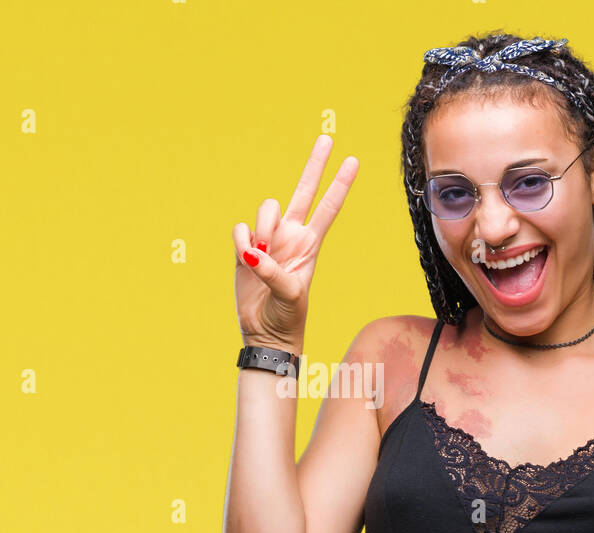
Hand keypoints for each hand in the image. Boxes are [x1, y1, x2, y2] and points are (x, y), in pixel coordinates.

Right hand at [232, 134, 358, 352]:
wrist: (265, 333)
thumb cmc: (287, 316)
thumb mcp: (290, 295)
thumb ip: (274, 272)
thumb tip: (254, 252)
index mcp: (310, 244)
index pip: (328, 208)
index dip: (340, 184)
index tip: (353, 160)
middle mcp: (291, 235)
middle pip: (304, 191)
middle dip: (315, 164)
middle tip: (327, 137)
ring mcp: (268, 239)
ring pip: (265, 208)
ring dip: (261, 227)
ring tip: (261, 254)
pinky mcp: (245, 248)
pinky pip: (240, 229)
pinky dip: (241, 240)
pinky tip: (245, 258)